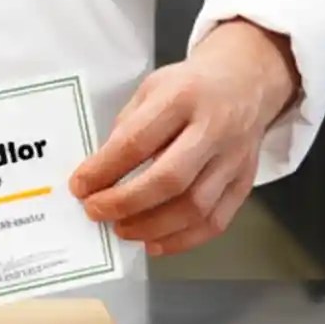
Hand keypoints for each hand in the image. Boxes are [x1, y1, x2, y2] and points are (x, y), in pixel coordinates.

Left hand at [69, 19, 300, 255]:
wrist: (246, 81)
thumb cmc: (190, 87)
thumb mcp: (151, 89)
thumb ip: (126, 129)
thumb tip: (99, 175)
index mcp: (183, 97)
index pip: (137, 141)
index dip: (103, 170)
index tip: (79, 186)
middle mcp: (214, 128)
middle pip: (169, 179)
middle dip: (125, 203)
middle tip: (95, 211)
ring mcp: (234, 158)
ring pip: (194, 207)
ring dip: (150, 227)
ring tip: (121, 229)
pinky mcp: (244, 181)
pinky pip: (215, 222)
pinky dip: (181, 240)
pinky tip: (154, 242)